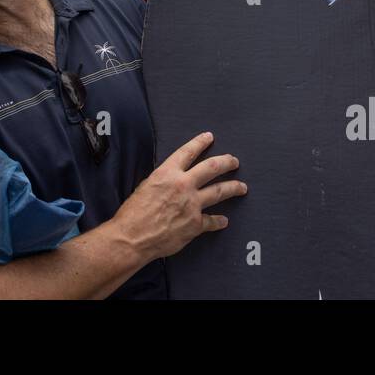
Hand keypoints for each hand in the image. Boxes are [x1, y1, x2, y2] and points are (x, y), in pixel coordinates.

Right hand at [111, 132, 246, 261]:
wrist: (133, 237)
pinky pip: (212, 221)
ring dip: (233, 187)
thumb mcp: (146, 186)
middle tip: (234, 161)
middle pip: (212, 168)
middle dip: (226, 162)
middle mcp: (183, 185)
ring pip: (219, 191)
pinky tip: (224, 221)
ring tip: (242, 187)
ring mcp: (192, 205)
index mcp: (168, 173)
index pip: (188, 152)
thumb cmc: (133, 213)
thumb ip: (163, 180)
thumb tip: (172, 181)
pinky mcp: (195, 224)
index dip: (200, 142)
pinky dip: (219, 221)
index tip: (209, 137)